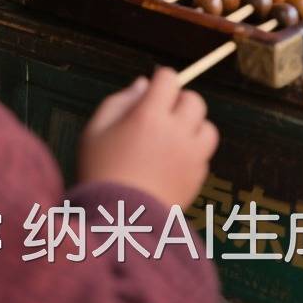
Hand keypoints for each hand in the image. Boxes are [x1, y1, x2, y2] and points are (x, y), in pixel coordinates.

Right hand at [78, 68, 217, 209]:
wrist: (116, 224)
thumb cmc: (99, 173)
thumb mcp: (95, 132)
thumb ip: (120, 101)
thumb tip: (143, 83)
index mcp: (149, 116)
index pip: (169, 78)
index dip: (161, 81)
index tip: (152, 92)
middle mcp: (176, 132)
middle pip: (193, 100)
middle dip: (178, 103)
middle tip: (160, 118)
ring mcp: (190, 156)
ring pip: (207, 127)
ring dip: (192, 128)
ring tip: (172, 140)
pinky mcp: (197, 178)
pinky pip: (204, 155)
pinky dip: (193, 155)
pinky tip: (171, 164)